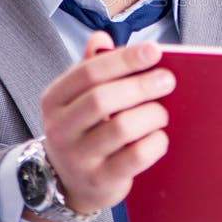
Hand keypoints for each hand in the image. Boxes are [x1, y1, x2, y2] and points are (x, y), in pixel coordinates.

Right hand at [40, 31, 174, 215]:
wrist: (70, 183)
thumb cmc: (83, 129)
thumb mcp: (79, 98)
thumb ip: (91, 66)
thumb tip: (101, 37)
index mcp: (54, 100)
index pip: (88, 72)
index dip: (124, 59)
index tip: (154, 50)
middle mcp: (60, 129)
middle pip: (102, 99)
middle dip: (141, 85)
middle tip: (167, 80)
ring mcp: (78, 158)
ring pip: (121, 128)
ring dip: (151, 114)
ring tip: (162, 112)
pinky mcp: (100, 181)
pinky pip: (135, 157)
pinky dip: (155, 143)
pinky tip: (159, 136)